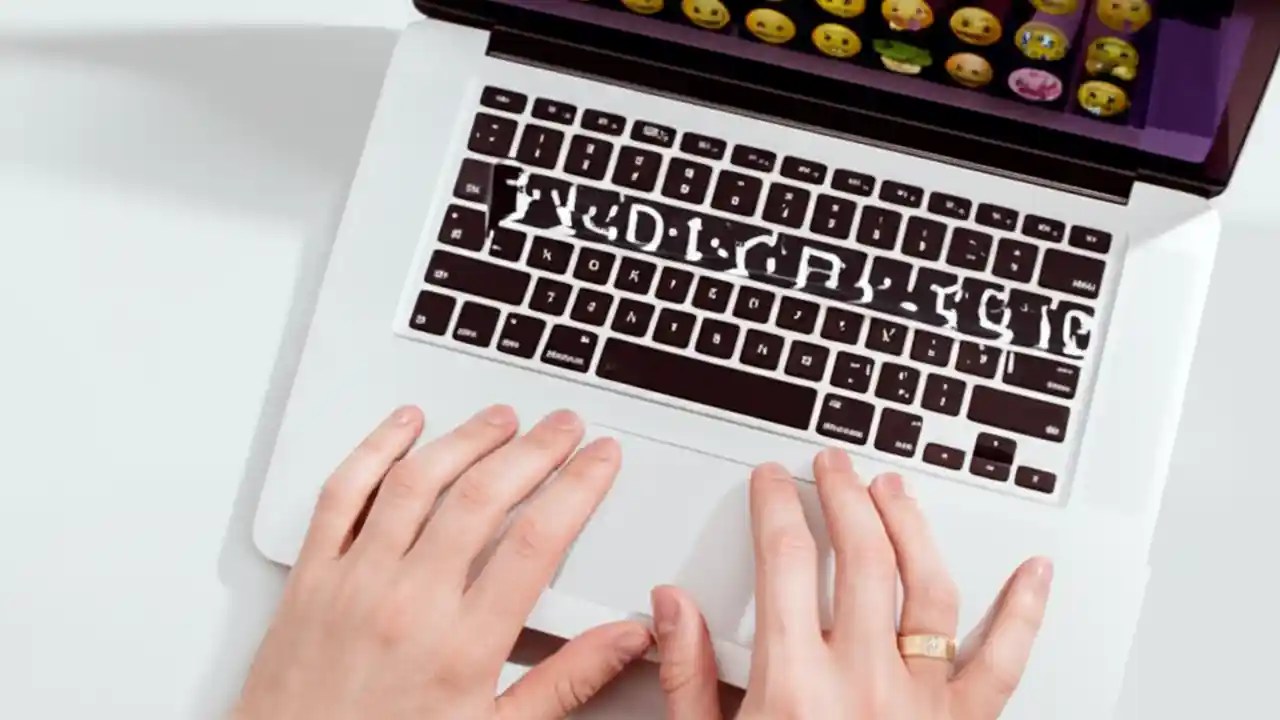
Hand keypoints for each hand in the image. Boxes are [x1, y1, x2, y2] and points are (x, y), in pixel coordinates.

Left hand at [235, 405, 650, 719]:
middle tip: (564, 426)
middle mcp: (408, 603)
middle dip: (535, 449)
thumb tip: (624, 642)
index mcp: (462, 647)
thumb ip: (566, 681)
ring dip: (466, 438)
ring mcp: (354, 582)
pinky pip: (343, 494)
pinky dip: (375, 448)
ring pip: (417, 481)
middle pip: (484, 496)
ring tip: (501, 418)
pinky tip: (403, 427)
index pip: (538, 541)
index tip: (600, 459)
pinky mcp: (311, 577)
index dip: (579, 486)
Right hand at [651, 449, 1052, 718]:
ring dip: (912, 527)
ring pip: (928, 587)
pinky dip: (1024, 614)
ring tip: (896, 492)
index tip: (772, 483)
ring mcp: (921, 704)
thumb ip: (686, 676)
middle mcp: (863, 683)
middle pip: (861, 555)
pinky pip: (1004, 663)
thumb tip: (671, 607)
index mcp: (793, 685)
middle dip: (845, 494)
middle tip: (835, 465)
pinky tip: (1035, 574)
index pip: (784, 560)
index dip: (776, 506)